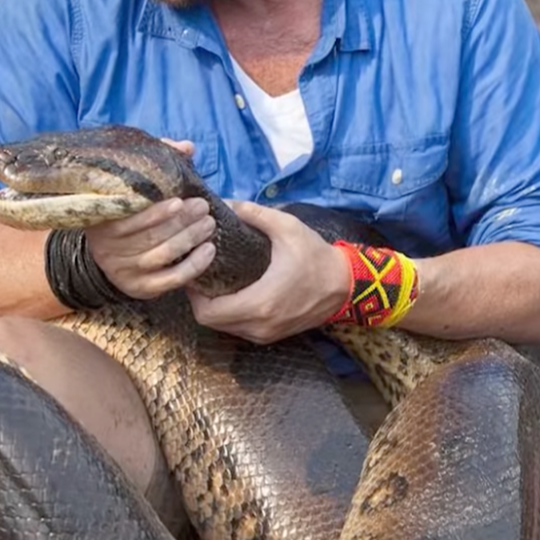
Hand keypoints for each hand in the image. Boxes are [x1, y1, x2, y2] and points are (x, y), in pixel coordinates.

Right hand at [82, 139, 217, 298]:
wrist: (110, 255)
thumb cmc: (128, 212)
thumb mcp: (133, 188)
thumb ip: (157, 164)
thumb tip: (187, 147)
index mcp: (101, 222)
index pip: (128, 219)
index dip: (155, 212)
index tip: (179, 199)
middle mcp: (108, 250)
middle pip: (150, 237)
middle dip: (181, 222)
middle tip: (202, 208)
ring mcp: (124, 272)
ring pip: (162, 256)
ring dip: (190, 239)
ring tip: (208, 224)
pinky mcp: (141, 289)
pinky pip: (171, 279)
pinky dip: (193, 265)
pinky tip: (209, 250)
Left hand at [187, 201, 350, 342]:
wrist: (345, 286)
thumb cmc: (316, 258)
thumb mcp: (288, 228)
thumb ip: (256, 214)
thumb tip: (228, 203)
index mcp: (259, 303)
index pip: (208, 311)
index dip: (193, 294)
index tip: (194, 270)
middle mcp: (258, 325)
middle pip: (210, 322)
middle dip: (200, 300)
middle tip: (200, 274)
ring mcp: (265, 335)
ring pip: (224, 328)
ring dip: (214, 309)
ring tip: (213, 283)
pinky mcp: (271, 336)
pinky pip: (239, 329)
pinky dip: (230, 315)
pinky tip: (232, 293)